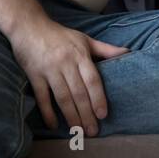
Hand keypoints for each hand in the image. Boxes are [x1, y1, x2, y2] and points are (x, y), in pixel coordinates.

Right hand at [10, 14, 128, 136]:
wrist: (29, 26)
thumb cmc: (60, 35)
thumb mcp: (85, 39)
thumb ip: (106, 49)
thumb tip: (128, 53)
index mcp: (80, 54)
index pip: (92, 80)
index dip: (98, 98)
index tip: (103, 114)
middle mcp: (66, 63)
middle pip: (78, 92)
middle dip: (86, 113)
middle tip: (93, 131)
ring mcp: (49, 69)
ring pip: (62, 97)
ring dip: (71, 116)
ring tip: (78, 131)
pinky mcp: (34, 75)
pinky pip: (42, 96)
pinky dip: (48, 112)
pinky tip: (54, 125)